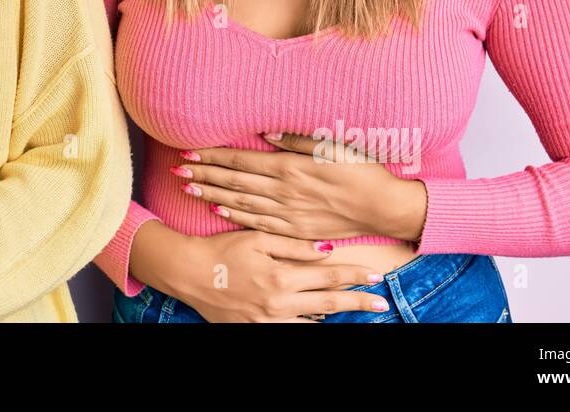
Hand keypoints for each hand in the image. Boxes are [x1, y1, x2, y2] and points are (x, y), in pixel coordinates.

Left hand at [170, 132, 426, 240]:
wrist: (383, 207)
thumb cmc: (361, 170)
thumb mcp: (331, 145)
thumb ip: (296, 138)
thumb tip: (264, 130)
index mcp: (290, 167)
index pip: (241, 161)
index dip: (212, 156)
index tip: (189, 151)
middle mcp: (284, 191)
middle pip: (234, 181)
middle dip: (203, 174)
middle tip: (177, 169)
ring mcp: (288, 213)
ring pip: (240, 202)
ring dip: (212, 193)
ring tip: (187, 187)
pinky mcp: (295, 229)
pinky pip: (258, 222)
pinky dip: (235, 215)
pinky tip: (217, 209)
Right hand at [170, 230, 390, 322]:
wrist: (188, 274)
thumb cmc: (221, 251)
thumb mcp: (257, 239)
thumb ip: (293, 246)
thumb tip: (326, 250)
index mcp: (280, 278)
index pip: (328, 277)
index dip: (354, 276)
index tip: (376, 276)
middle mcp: (278, 304)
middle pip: (328, 303)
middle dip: (358, 302)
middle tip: (382, 302)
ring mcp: (267, 322)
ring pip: (313, 322)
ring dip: (336, 315)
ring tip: (356, 309)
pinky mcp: (255, 330)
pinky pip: (291, 329)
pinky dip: (308, 323)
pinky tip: (319, 318)